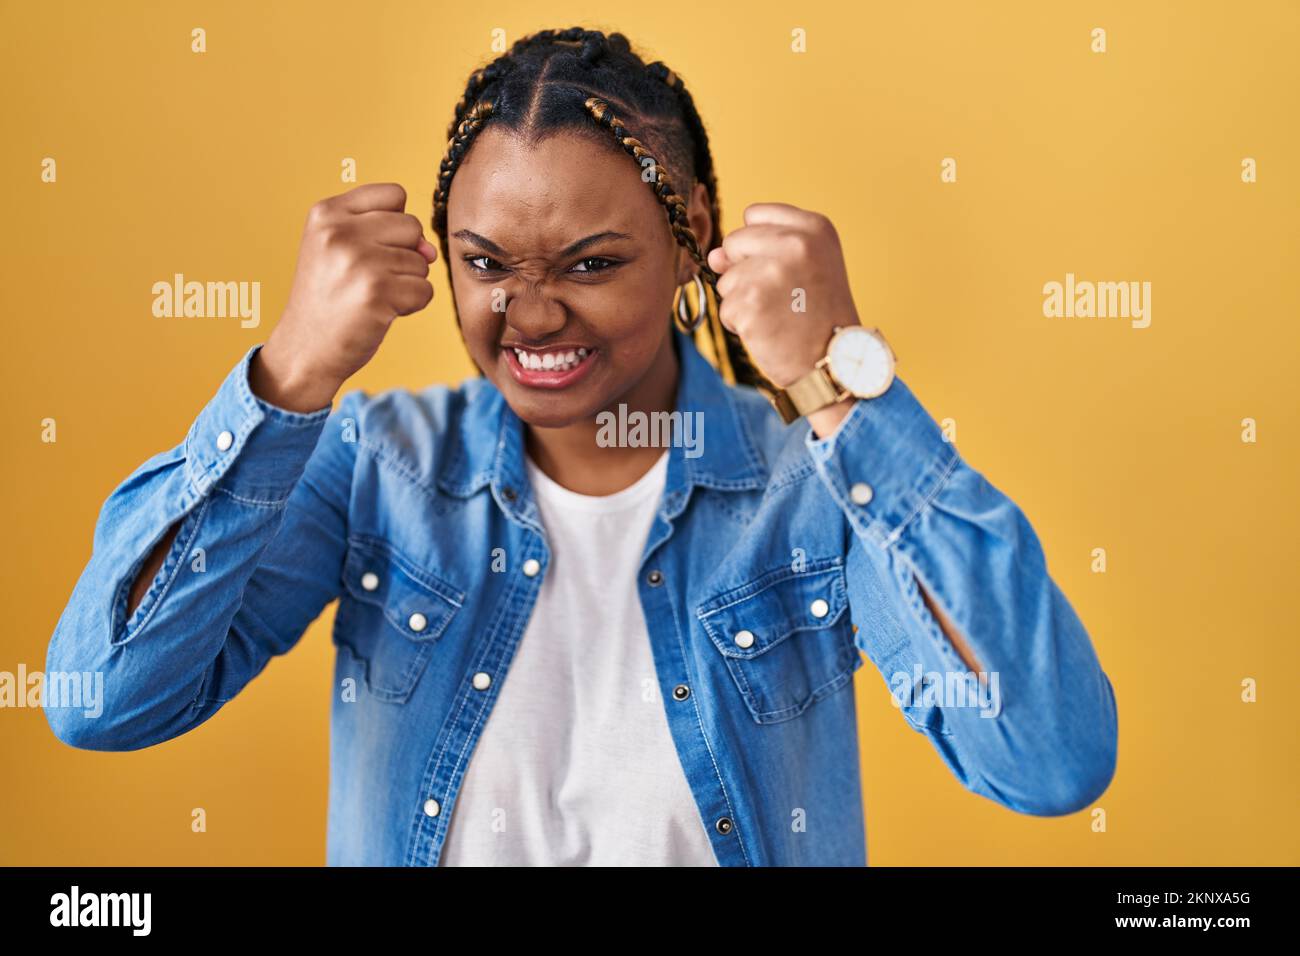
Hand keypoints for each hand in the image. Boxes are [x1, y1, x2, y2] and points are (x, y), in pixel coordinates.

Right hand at [251, 183, 437, 411]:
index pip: (394, 193)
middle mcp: (339, 231)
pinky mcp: (377, 292)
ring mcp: (358, 261)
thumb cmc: (328, 299)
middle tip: (368, 278)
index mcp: (326, 212)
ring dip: (406, 283)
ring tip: (370, 296)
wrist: (304, 349)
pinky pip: (425, 290)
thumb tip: (429, 251)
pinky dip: (411, 305)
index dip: (395, 223)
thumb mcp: (337, 250)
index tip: (370, 246)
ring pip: (421, 262)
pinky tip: (380, 312)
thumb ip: (385, 234)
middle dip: (403, 255)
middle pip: (412, 226)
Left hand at [706, 202, 861, 389]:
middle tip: (782, 295)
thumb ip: (761, 250)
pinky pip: (726, 308)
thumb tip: (714, 255)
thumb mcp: (808, 266)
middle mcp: (794, 243)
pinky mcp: (751, 303)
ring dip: (743, 301)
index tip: (785, 268)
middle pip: (734, 242)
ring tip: (778, 314)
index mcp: (813, 227)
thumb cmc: (820, 315)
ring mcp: (771, 272)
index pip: (754, 214)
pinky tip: (770, 331)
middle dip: (746, 271)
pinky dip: (740, 325)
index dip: (758, 245)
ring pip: (726, 279)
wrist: (836, 361)